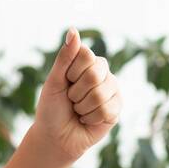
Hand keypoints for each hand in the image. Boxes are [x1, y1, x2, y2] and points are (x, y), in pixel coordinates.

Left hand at [31, 28, 122, 164]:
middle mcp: (102, 73)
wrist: (56, 137)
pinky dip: (91, 118)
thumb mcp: (54, 81)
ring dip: (82, 107)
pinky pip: (107, 110)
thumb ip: (65, 57)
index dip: (72, 72)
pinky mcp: (117, 109)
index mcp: (87, 62)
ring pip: (100, 94)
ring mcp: (112, 90)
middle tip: (71, 99)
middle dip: (76, 92)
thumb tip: (73, 30)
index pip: (87, 55)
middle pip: (95, 74)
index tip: (65, 81)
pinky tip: (87, 119)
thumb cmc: (51, 108)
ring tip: (78, 110)